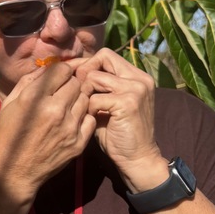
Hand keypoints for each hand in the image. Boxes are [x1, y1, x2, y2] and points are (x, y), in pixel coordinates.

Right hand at [0, 62, 96, 197]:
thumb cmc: (7, 133)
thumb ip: (29, 80)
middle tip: (62, 90)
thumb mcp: (10, 102)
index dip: (60, 71)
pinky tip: (71, 119)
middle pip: (77, 82)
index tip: (56, 77)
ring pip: (86, 98)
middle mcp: (55, 110)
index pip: (62, 70)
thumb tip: (47, 67)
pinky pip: (90, 118)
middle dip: (70, 82)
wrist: (13, 171)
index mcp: (35, 98)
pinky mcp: (78, 143)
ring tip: (66, 104)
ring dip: (78, 98)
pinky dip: (83, 115)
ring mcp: (69, 128)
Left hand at [69, 49, 167, 190]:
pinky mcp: (128, 102)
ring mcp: (135, 89)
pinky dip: (89, 110)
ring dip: (85, 94)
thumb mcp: (109, 103)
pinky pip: (94, 98)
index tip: (79, 80)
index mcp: (137, 76)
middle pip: (102, 57)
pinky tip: (94, 120)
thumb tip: (74, 70)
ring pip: (94, 77)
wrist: (137, 158)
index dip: (89, 65)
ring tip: (88, 109)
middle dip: (85, 73)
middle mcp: (140, 78)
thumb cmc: (118, 132)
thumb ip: (99, 86)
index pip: (107, 55)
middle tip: (80, 93)